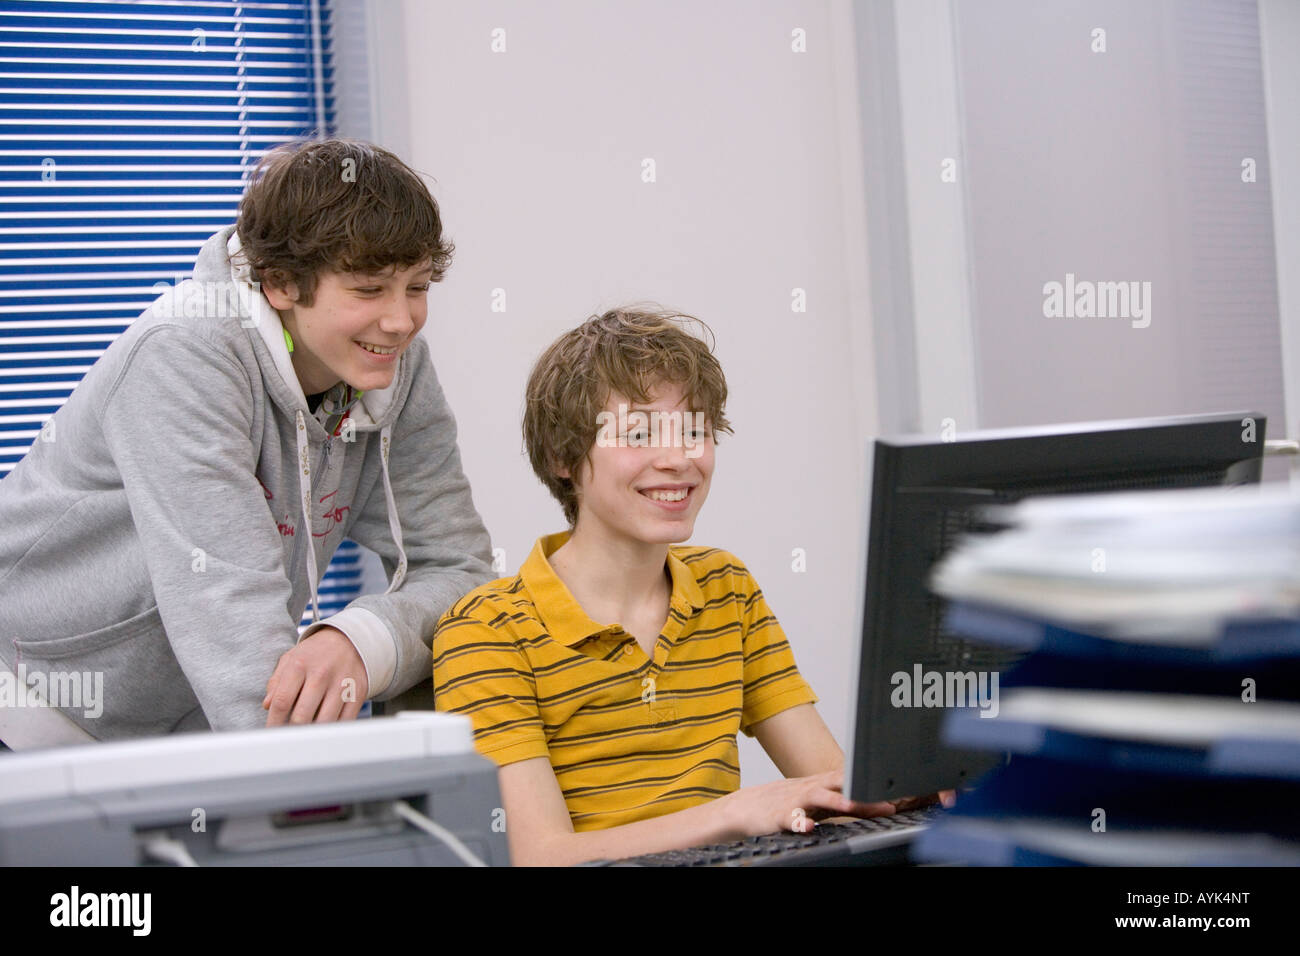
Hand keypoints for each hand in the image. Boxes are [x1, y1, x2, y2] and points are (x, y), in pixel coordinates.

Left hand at [263, 626, 368, 725]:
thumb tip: (268, 706)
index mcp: (300, 665)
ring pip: (323, 723)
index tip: (272, 733)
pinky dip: (333, 730)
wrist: (350, 639)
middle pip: (301, 716)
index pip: (282, 702)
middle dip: (291, 731)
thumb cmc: (316, 653)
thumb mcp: (290, 659)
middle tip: (288, 736)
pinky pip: (344, 721)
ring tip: (306, 734)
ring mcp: (341, 685)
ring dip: (312, 733)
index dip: (274, 722)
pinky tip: (325, 728)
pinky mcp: (358, 693)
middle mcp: (321, 674)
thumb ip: (276, 682)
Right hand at [717, 770, 913, 837]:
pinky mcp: (779, 816)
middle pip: (840, 785)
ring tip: (851, 806)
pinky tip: (806, 828)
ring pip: (818, 797)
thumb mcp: (814, 798)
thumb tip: (870, 802)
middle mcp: (809, 788)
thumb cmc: (782, 803)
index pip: (851, 781)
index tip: (896, 792)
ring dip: (835, 801)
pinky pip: (790, 819)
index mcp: (820, 785)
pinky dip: (799, 822)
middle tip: (886, 801)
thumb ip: (839, 800)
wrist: (743, 808)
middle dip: (863, 792)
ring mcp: (794, 801)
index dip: (872, 785)